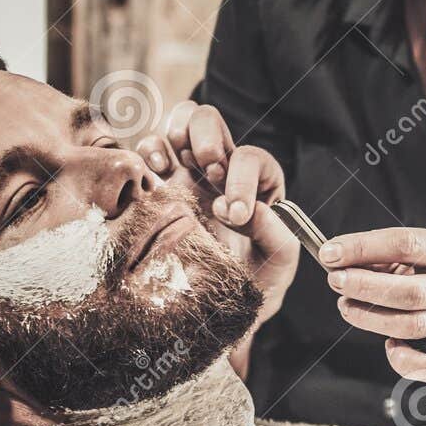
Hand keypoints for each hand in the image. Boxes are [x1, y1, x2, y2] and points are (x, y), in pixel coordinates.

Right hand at [134, 101, 298, 323]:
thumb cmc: (257, 279)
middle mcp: (220, 170)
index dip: (242, 179)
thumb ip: (274, 234)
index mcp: (256, 181)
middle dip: (207, 138)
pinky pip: (149, 150)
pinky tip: (153, 172)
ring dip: (176, 134)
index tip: (235, 216)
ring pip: (179, 123)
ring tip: (172, 166)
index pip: (250, 158)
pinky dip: (147, 151)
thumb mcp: (278, 261)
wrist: (219, 305)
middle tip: (209, 173)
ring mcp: (186, 173)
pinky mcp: (158, 187)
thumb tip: (251, 210)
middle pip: (209, 120)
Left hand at [319, 227, 425, 383]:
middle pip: (413, 291)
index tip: (331, 253)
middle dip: (367, 286)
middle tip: (336, 281)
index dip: (363, 249)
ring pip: (415, 325)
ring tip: (346, 306)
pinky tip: (389, 347)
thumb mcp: (404, 255)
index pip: (406, 245)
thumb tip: (336, 258)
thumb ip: (375, 256)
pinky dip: (405, 359)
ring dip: (373, 318)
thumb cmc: (423, 273)